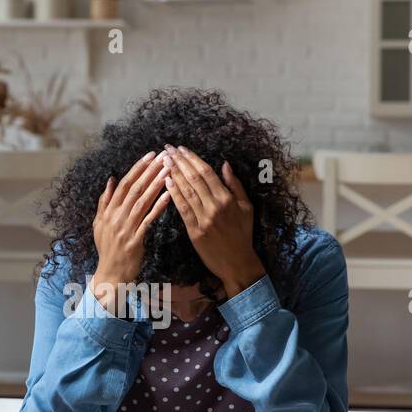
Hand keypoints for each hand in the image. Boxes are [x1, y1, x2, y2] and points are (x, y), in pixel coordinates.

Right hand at [90, 150, 172, 312]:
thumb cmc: (107, 250)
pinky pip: (149, 219)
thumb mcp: (99, 224)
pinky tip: (170, 195)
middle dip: (150, 170)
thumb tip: (109, 180)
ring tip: (169, 169)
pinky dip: (159, 206)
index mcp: (108, 211)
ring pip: (142, 200)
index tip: (150, 155)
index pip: (123, 183)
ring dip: (156, 183)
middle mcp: (115, 217)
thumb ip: (104, 202)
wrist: (110, 275)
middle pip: (134, 188)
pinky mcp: (135, 240)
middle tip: (165, 156)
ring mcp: (125, 228)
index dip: (137, 168)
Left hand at [162, 145, 265, 296]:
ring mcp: (204, 219)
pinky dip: (174, 194)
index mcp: (228, 199)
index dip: (193, 159)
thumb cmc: (243, 234)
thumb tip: (225, 164)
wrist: (238, 263)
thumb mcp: (247, 207)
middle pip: (194, 178)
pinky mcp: (195, 232)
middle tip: (168, 149)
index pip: (207, 173)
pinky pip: (182, 209)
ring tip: (164, 161)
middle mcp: (215, 206)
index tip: (181, 148)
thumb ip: (236, 185)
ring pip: (187, 191)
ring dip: (174, 174)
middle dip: (180, 162)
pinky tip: (166, 182)